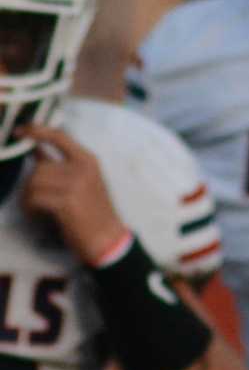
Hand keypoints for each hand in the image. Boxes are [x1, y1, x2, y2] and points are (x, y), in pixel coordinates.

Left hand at [18, 124, 128, 263]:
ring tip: (36, 208)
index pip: (58, 136)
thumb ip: (61, 164)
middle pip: (40, 167)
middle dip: (32, 184)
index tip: (19, 131)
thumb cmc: (93, 211)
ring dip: (29, 197)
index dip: (36, 131)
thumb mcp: (83, 182)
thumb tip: (34, 149)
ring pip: (34, 182)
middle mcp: (83, 169)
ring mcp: (76, 185)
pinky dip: (30, 207)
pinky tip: (37, 214)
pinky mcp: (66, 202)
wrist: (108, 239)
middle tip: (35, 199)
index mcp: (88, 160)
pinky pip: (34, 197)